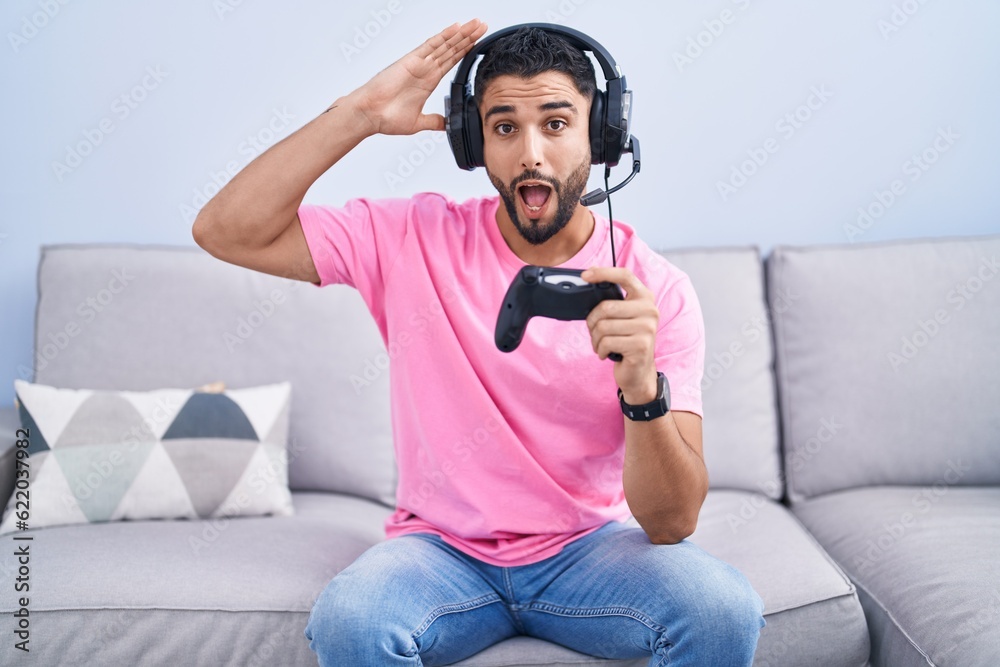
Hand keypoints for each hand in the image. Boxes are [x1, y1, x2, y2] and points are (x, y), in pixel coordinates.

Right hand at [349, 19, 487, 135]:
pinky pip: (431, 45)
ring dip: (461, 34)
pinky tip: (456, 28)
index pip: (451, 62)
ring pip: (445, 44)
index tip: (478, 43)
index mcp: (428, 81)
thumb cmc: (387, 117)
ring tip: (476, 24)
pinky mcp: (412, 60)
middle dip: (468, 38)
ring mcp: (419, 63)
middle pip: (452, 49)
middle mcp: (425, 69)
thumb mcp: (418, 122)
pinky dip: (444, 36)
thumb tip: (446, 125)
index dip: (465, 51)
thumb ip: (434, 121)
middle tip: (483, 26)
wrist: (370, 115)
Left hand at [582, 266, 659, 402]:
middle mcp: (650, 310)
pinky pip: (607, 343)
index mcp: (645, 297)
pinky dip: (600, 350)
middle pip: (606, 307)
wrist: (639, 371)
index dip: (604, 272)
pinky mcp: (641, 346)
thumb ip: (612, 301)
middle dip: (592, 321)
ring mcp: (647, 328)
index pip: (625, 275)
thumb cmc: (625, 340)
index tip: (585, 275)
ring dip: (595, 339)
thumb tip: (588, 282)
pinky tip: (605, 353)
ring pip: (604, 327)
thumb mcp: (622, 317)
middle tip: (593, 330)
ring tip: (600, 344)